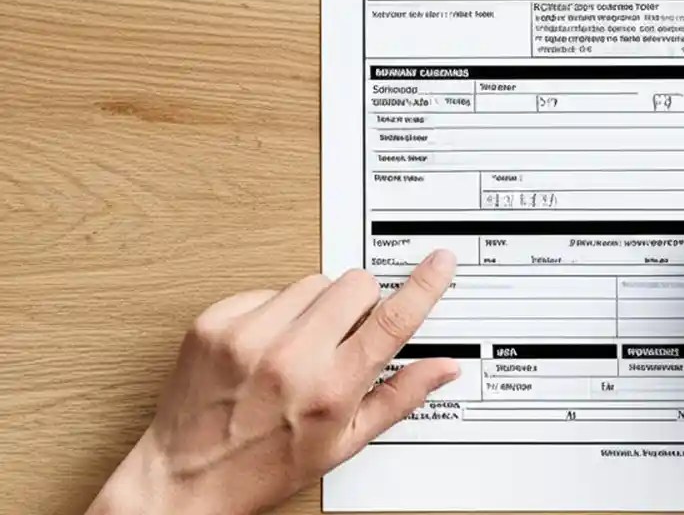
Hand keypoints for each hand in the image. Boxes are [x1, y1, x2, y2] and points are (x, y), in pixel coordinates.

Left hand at [87, 252, 457, 514]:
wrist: (183, 478)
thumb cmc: (262, 468)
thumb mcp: (343, 443)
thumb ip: (399, 397)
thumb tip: (442, 369)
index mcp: (330, 389)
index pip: (392, 321)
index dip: (424, 286)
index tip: (440, 262)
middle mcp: (289, 357)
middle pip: (355, 286)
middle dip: (362, 304)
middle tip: (346, 336)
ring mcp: (248, 336)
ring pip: (313, 282)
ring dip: (318, 305)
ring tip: (301, 344)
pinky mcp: (215, 323)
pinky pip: (267, 289)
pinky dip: (274, 310)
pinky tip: (266, 344)